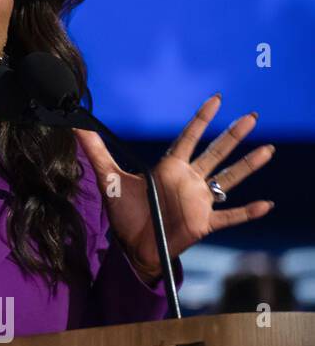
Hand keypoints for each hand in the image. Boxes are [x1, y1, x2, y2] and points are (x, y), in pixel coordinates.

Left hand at [74, 94, 274, 282]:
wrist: (132, 246)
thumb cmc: (124, 213)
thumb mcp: (108, 178)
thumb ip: (95, 150)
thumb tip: (76, 125)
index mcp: (169, 167)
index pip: (189, 137)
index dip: (201, 118)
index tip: (216, 99)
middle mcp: (189, 180)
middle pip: (215, 152)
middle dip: (233, 135)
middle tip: (252, 116)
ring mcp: (200, 200)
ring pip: (229, 179)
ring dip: (248, 166)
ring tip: (268, 150)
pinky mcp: (205, 223)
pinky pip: (231, 216)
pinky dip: (248, 211)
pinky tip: (267, 204)